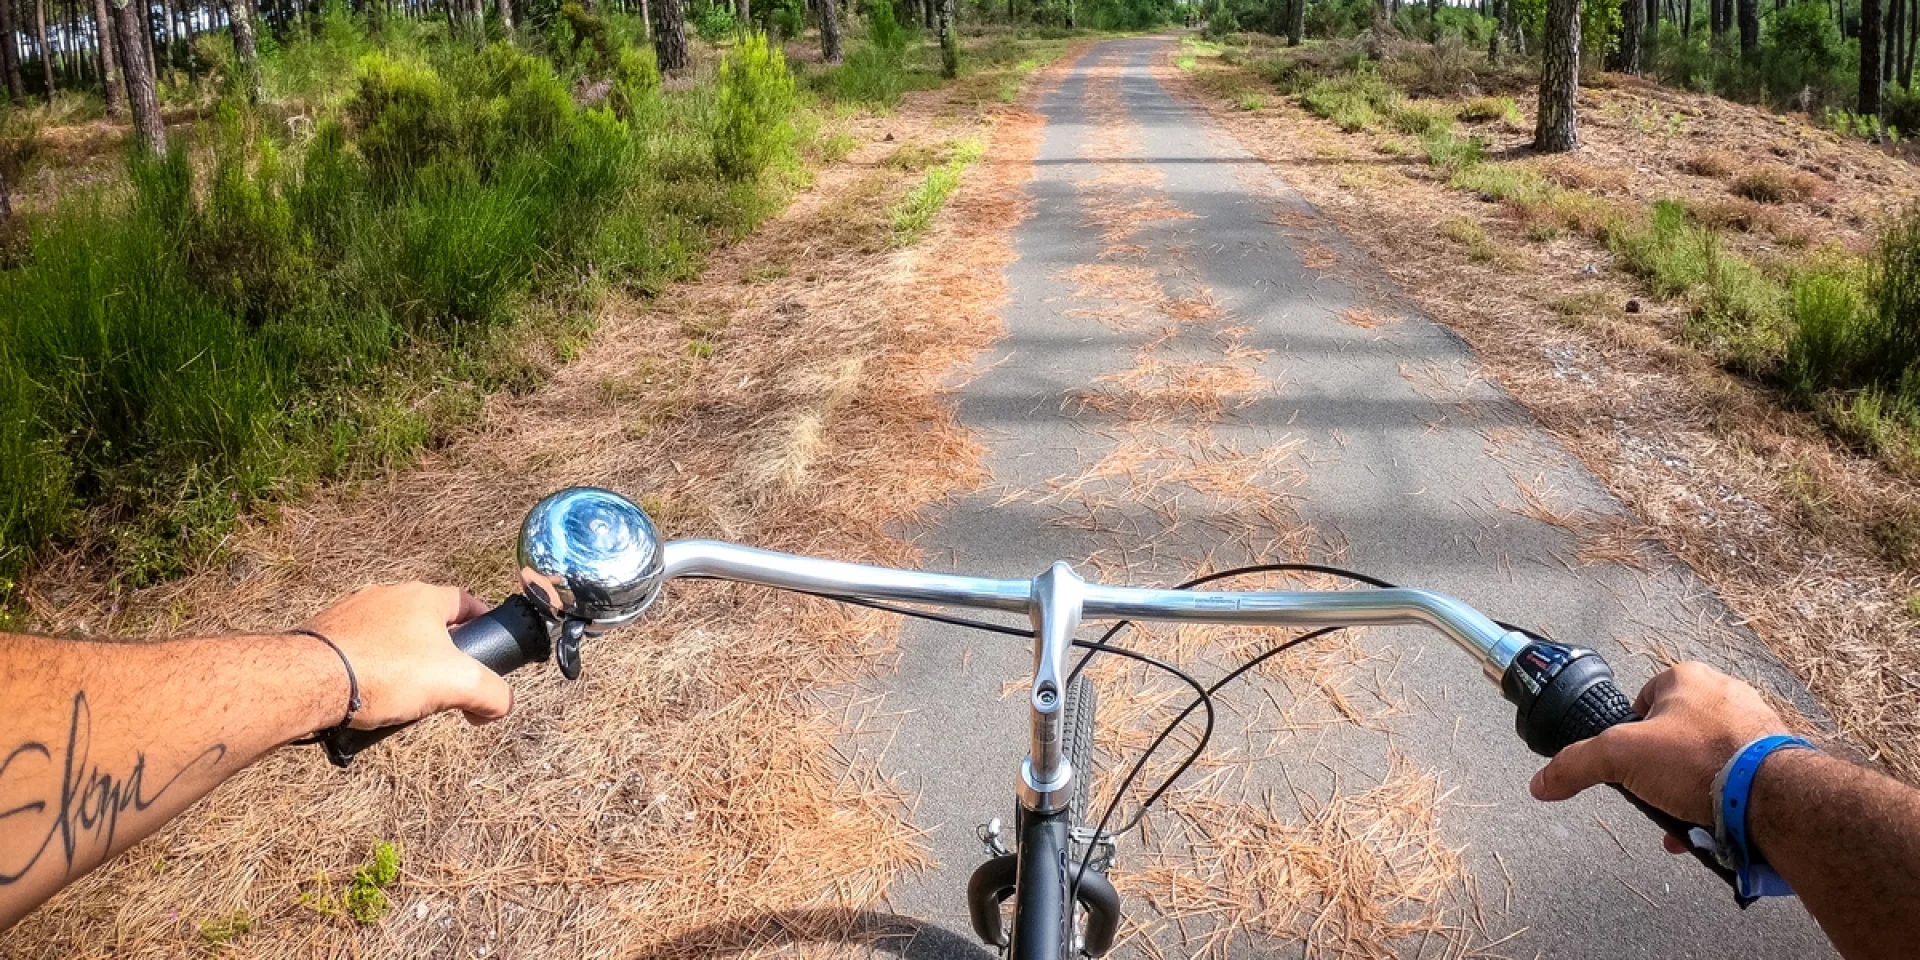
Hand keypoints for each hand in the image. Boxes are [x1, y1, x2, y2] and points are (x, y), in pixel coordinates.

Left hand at [301, 582, 513, 728]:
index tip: (488, 648)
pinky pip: (359, 652)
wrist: (309, 681)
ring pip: (392, 639)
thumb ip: (493, 694)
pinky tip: (369, 700)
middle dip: (441, 656)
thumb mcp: (459, 684)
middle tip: (445, 688)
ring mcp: (351, 612)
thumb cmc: (386, 673)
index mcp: (423, 597)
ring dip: (403, 665)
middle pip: (428, 624)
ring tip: (403, 701)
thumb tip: (499, 706)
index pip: (466, 602)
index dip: (483, 624)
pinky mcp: (324, 634)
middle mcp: (386, 596)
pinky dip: (370, 672)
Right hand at [1529, 661, 1789, 825]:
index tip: (1630, 761)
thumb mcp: (1620, 758)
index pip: (1645, 699)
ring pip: (1709, 756)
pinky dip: (1723, 798)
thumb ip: (1577, 766)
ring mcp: (1757, 723)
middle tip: (1657, 792)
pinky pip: (1740, 774)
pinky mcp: (1779, 754)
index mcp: (1688, 678)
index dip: (1631, 733)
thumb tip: (1541, 783)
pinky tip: (1715, 823)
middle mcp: (1726, 692)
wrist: (1774, 796)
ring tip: (1686, 815)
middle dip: (1663, 767)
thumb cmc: (1701, 762)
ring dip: (1692, 787)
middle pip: (1677, 731)